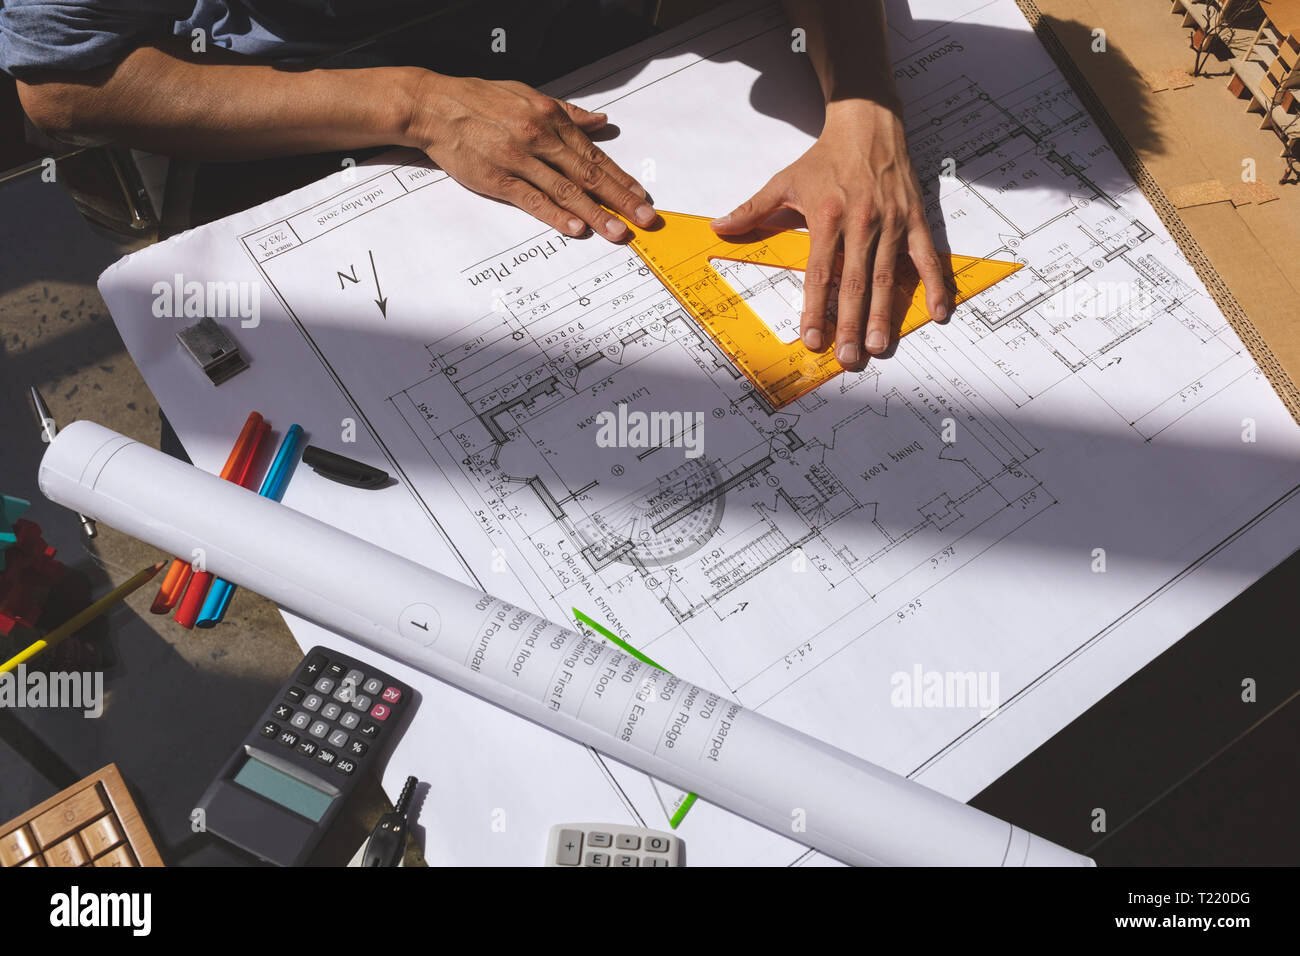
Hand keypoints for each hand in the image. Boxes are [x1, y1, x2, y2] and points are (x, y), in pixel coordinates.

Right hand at [402, 72, 654, 240]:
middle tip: (644, 220)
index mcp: (550, 118)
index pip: (593, 155)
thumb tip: (600, 121)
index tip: (640, 196)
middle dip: (620, 200)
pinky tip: (576, 228)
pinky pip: (532, 200)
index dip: (619, 178)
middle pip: (588, 175)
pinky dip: (556, 215)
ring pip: (566, 190)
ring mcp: (519, 160)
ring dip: (596, 214)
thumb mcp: (528, 94)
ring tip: (618, 232)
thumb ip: (566, 111)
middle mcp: (539, 138)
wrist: (434, 106)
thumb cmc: (480, 100)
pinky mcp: (498, 178)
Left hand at [710, 100, 948, 368]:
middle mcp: (862, 222)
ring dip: (885, 314)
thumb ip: (752, 210)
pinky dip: (935, 284)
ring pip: (887, 277)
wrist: (868, 122)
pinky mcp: (915, 218)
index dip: (816, 309)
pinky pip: (927, 257)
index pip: (820, 273)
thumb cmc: (825, 157)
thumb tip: (719, 228)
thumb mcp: (785, 181)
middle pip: (854, 283)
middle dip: (851, 324)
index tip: (813, 339)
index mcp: (827, 217)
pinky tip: (938, 312)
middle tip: (849, 358)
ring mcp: (892, 222)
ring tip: (881, 346)